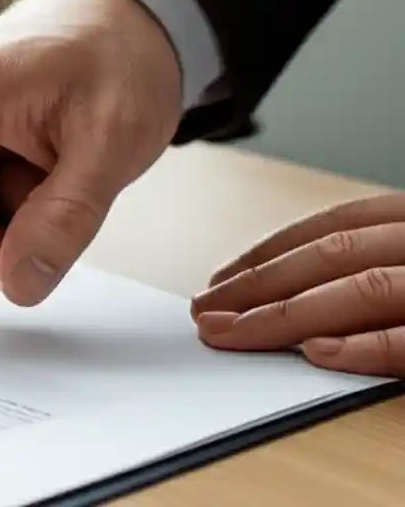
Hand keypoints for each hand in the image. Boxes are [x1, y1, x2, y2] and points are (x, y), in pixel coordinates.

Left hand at [192, 194, 404, 376]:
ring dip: (288, 314)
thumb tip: (288, 288)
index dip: (271, 252)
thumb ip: (372, 261)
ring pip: (364, 291)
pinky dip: (365, 345)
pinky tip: (315, 352)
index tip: (219, 279)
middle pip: (335, 256)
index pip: (337, 225)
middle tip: (205, 313)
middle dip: (260, 284)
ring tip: (231, 333)